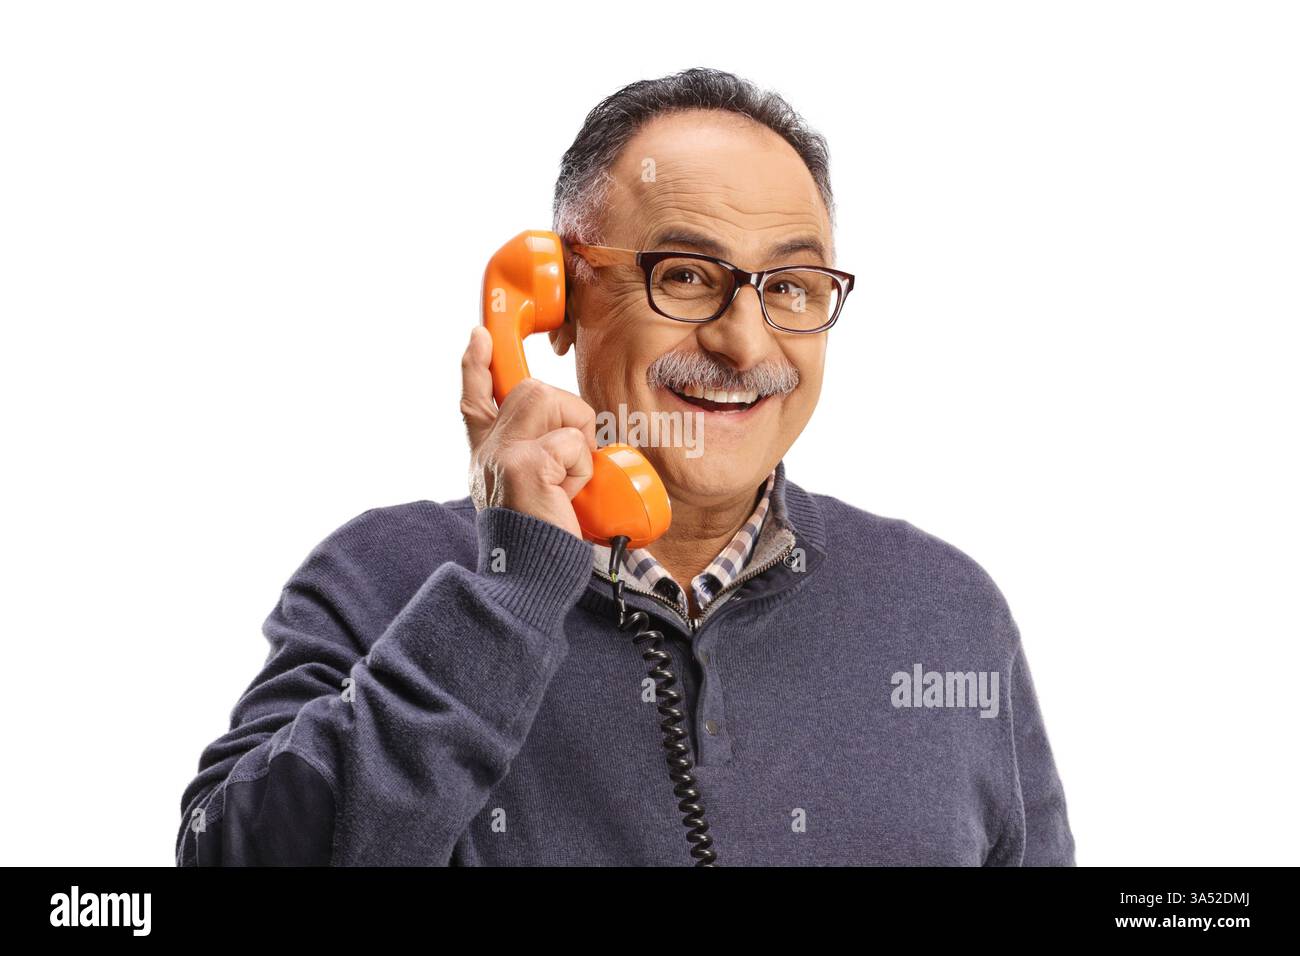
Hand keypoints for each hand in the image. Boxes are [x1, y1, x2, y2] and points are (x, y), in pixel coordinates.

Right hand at [460, 326, 596, 539]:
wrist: (530, 579)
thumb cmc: (540, 540)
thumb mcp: (529, 491)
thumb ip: (535, 457)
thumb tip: (568, 437)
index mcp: (486, 455)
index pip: (474, 398)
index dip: (476, 364)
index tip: (478, 334)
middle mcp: (487, 451)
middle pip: (532, 390)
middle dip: (566, 414)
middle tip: (569, 460)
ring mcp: (503, 454)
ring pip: (552, 401)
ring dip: (577, 436)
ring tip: (568, 479)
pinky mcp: (526, 465)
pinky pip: (572, 442)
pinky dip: (582, 469)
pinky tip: (567, 497)